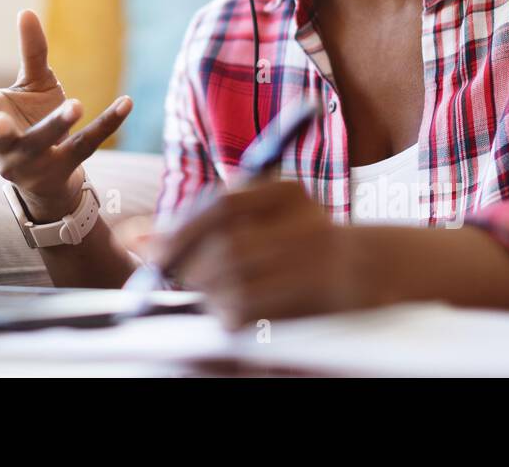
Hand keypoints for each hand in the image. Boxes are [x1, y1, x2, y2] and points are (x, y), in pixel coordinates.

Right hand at [0, 9, 132, 221]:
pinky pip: (86, 144)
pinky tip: (126, 102)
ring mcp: (33, 160)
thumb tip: (26, 11)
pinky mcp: (62, 167)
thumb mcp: (31, 84)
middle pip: (3, 137)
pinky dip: (107, 123)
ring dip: (57, 124)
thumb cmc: (30, 119)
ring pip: (43, 142)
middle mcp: (7, 145)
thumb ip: (31, 52)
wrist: (47, 173)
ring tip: (75, 105)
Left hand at [149, 179, 386, 330]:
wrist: (373, 272)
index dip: (182, 229)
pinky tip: (231, 314)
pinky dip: (229, 315)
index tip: (153, 253)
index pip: (225, 204)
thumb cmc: (301, 246)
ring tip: (208, 296)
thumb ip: (207, 225)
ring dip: (208, 293)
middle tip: (178, 280)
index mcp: (289, 193)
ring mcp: (318, 260)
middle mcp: (306, 222)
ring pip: (237, 278)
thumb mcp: (262, 222)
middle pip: (228, 245)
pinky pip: (254, 309)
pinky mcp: (322, 296)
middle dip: (191, 268)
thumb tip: (135, 238)